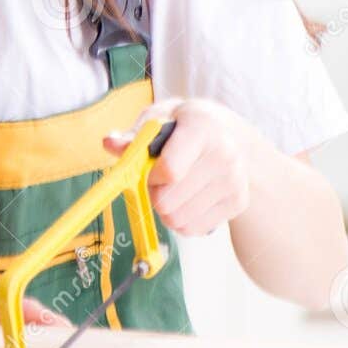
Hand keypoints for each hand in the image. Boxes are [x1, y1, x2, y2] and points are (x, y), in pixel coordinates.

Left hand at [103, 97, 258, 235]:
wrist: (230, 135)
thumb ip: (133, 135)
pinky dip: (181, 219)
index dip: (149, 176)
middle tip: (158, 179)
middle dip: (153, 193)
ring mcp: (234, 182)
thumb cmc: (183, 125)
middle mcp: (224, 155)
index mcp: (201, 127)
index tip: (147, 169)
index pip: (169, 170)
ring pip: (179, 219)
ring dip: (166, 209)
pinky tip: (187, 198)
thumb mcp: (158, 118)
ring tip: (173, 187)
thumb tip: (109, 144)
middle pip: (169, 200)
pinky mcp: (238, 203)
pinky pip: (193, 229)